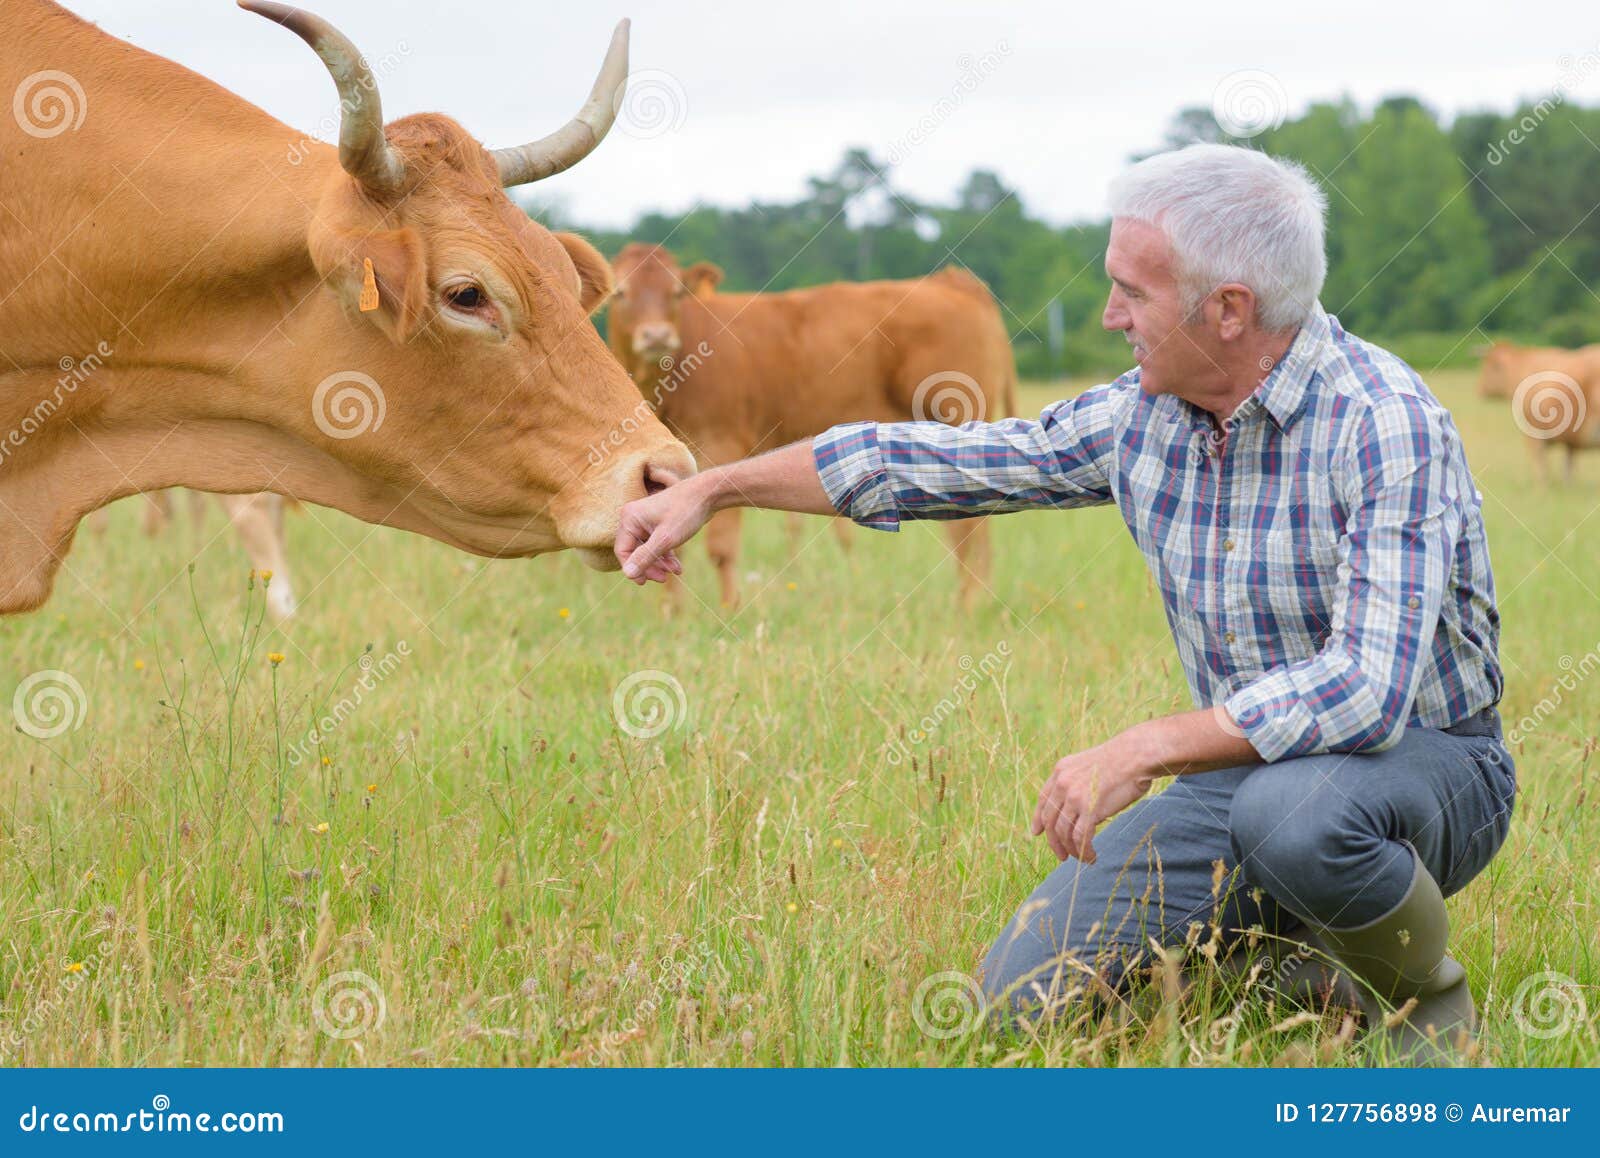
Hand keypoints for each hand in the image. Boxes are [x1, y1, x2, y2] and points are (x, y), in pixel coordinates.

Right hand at [615, 473, 714, 583]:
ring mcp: (646, 520)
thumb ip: (645, 557)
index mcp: (630, 518)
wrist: (707, 494)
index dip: (632, 568)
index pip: (622, 550)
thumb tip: (627, 574)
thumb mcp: (665, 539)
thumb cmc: (685, 513)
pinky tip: (677, 566)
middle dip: (649, 566)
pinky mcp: (658, 522)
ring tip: (675, 572)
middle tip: (663, 579)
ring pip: (647, 548)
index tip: (645, 582)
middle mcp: (634, 517)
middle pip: (634, 550)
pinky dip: (665, 555)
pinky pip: (656, 543)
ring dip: (659, 562)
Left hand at [1031, 736, 1153, 862]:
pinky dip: (1084, 852)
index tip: (1037, 833)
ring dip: (1071, 850)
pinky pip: (1080, 838)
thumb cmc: (1121, 761)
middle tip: (1062, 856)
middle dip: (1054, 842)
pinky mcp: (1090, 809)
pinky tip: (1091, 857)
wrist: (1136, 755)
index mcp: (1060, 771)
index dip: (1038, 819)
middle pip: (1050, 820)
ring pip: (1063, 832)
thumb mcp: (1088, 766)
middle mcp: (1062, 783)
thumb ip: (1077, 783)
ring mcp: (1074, 797)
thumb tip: (1077, 809)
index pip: (1043, 800)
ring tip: (1081, 857)